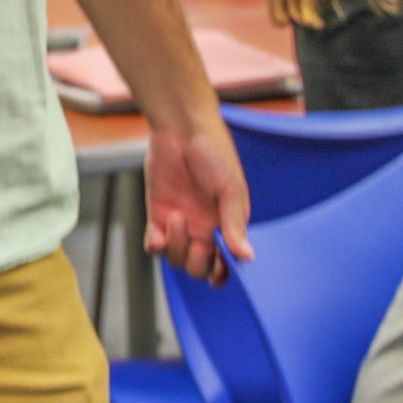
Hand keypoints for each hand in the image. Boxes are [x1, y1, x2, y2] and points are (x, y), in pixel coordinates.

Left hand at [142, 112, 253, 282]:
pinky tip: (158, 234)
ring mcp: (180, 223)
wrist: (182, 129)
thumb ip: (234, 224)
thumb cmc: (214, 152)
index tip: (219, 268)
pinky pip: (155, 244)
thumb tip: (247, 257)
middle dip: (197, 263)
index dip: (221, 274)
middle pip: (198, 267)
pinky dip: (156, 246)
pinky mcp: (157, 213)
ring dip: (176, 247)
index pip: (225, 263)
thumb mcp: (230, 189)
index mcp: (226, 224)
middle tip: (198, 241)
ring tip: (178, 218)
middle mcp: (203, 228)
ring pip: (175, 258)